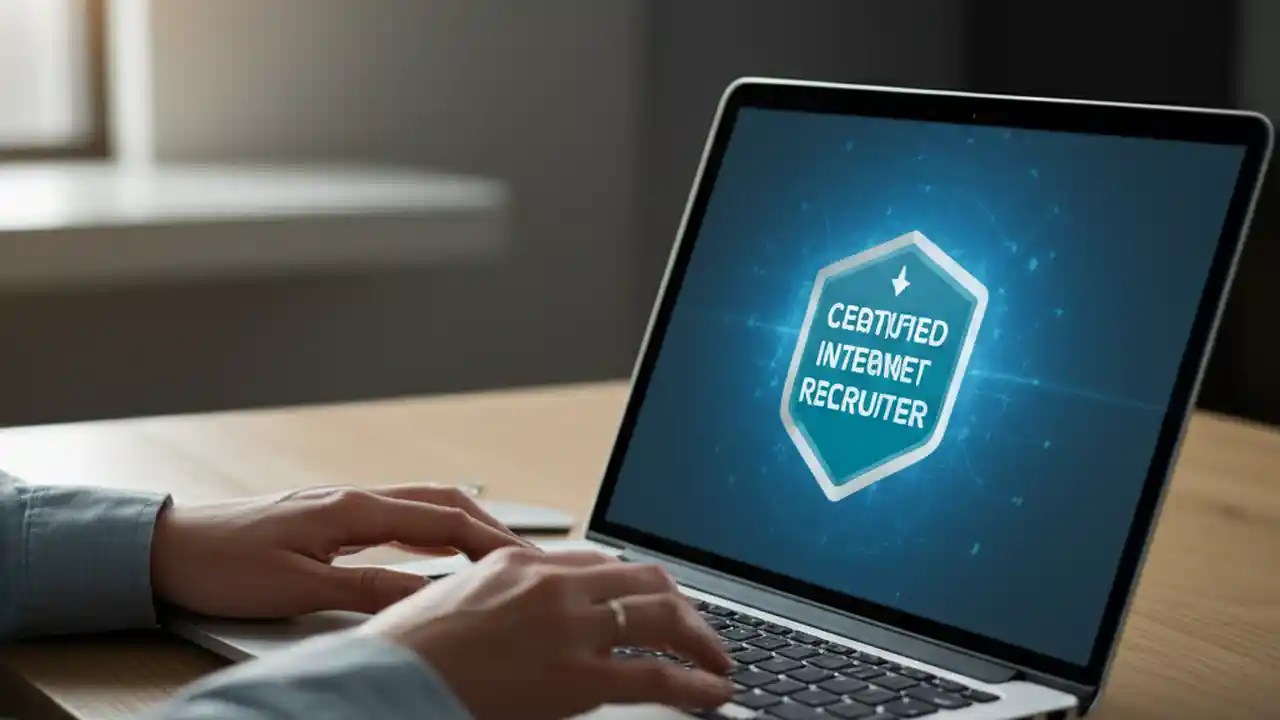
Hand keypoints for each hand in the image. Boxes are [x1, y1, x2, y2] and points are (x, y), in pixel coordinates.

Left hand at [151, 484, 530, 617]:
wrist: (165, 549)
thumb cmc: (221, 565)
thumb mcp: (298, 589)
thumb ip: (367, 591)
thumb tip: (427, 597)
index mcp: (352, 511)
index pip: (442, 520)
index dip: (490, 541)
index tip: (525, 562)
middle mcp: (353, 500)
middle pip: (442, 502)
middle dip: (491, 527)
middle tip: (527, 557)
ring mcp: (342, 507)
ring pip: (422, 507)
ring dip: (465, 525)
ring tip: (497, 554)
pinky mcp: (329, 520)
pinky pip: (398, 518)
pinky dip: (433, 531)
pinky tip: (438, 551)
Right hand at [358, 548, 733, 719]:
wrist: (386, 680)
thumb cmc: (405, 650)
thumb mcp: (454, 598)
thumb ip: (499, 594)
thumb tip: (518, 608)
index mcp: (522, 563)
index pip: (601, 562)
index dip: (637, 585)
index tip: (655, 601)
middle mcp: (553, 585)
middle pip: (644, 579)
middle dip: (682, 605)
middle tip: (698, 631)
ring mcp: (569, 628)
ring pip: (661, 618)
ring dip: (700, 639)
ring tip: (717, 662)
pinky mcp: (577, 677)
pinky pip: (655, 675)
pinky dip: (693, 683)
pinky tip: (710, 692)